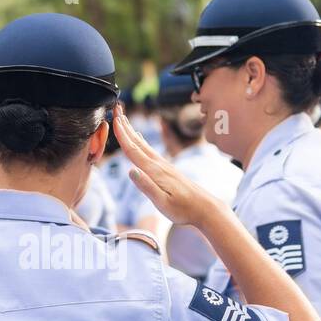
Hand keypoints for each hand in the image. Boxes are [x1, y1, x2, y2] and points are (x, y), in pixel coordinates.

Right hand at [114, 105, 223, 228]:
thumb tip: (130, 170)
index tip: (115, 119)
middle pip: (138, 143)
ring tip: (124, 121)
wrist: (206, 209)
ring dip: (132, 133)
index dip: (122, 136)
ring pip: (144, 146)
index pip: (134, 151)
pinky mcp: (168, 170)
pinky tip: (140, 140)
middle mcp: (159, 165)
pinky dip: (142, 143)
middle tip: (117, 110)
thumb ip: (146, 187)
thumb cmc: (184, 210)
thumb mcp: (162, 203)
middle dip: (126, 127)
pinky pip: (150, 152)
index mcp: (155, 172)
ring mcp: (164, 166)